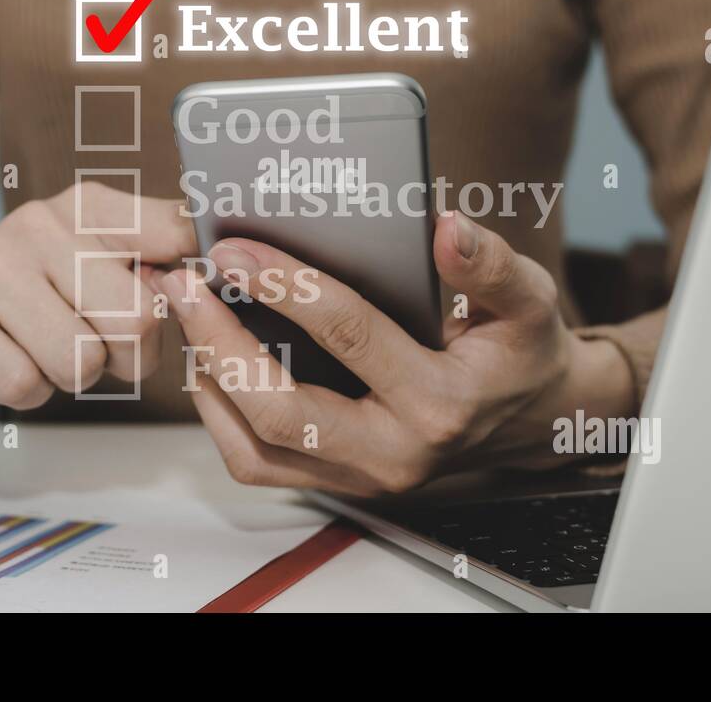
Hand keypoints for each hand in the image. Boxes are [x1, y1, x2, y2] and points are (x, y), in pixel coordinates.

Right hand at [0, 182, 195, 408]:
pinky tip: (15, 360)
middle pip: (137, 320)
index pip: (177, 235)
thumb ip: (162, 257)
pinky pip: (24, 385)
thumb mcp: (103, 258)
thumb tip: (215, 268)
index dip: (187, 286)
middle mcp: (39, 223)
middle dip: (130, 355)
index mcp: (91, 206)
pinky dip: (30, 392)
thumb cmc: (47, 292)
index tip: (172, 298)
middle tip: (103, 343)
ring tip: (53, 348)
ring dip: (76, 375)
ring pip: (80, 362)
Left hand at [154, 210, 634, 495]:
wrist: (526, 419)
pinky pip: (256, 460)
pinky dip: (218, 412)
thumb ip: (492, 265)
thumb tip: (447, 227)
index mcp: (441, 403)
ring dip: (207, 379)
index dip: (287, 287)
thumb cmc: (518, 353)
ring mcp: (358, 477)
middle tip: (181, 284)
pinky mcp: (334, 482)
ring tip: (185, 314)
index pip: (350, 337)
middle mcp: (393, 454)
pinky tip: (206, 355)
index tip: (235, 249)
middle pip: (281, 410)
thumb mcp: (529, 299)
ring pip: (255, 446)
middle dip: (219, 342)